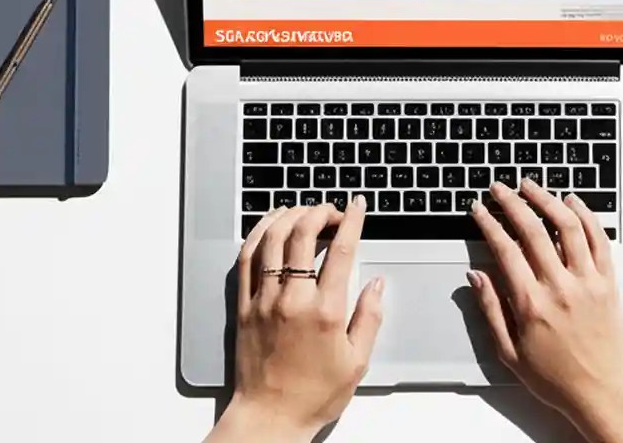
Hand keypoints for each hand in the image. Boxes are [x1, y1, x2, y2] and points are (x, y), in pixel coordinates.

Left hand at [207, 197, 383, 442]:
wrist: (270, 416)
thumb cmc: (313, 395)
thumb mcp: (357, 361)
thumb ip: (369, 317)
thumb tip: (377, 284)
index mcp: (325, 312)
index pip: (341, 251)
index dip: (351, 221)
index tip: (357, 206)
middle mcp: (292, 299)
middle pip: (303, 234)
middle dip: (321, 212)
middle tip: (333, 211)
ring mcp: (264, 300)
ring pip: (273, 240)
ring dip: (290, 216)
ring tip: (304, 210)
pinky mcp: (244, 306)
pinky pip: (247, 259)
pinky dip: (259, 234)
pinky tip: (270, 225)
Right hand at [468, 179, 622, 442]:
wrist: (603, 393)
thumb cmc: (557, 378)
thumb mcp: (509, 352)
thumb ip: (491, 309)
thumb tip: (475, 276)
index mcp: (532, 305)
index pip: (505, 250)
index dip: (488, 224)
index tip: (479, 210)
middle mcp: (561, 288)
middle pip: (533, 230)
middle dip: (512, 202)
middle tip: (499, 188)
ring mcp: (588, 282)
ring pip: (567, 227)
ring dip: (547, 200)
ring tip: (532, 185)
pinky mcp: (609, 283)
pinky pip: (599, 240)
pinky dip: (586, 216)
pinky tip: (573, 202)